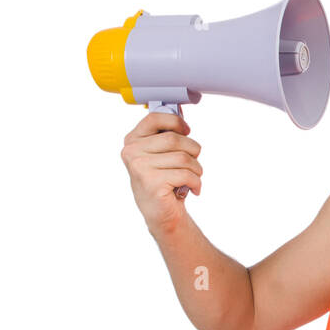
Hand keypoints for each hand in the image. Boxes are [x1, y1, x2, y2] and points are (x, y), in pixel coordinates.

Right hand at [120, 111, 203, 235]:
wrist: (161, 213)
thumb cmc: (163, 182)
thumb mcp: (161, 155)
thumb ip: (167, 136)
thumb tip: (180, 115)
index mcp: (133, 140)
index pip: (155, 118)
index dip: (176, 122)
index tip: (187, 131)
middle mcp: (132, 152)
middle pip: (174, 139)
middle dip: (193, 150)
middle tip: (194, 163)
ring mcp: (140, 167)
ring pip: (183, 157)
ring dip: (197, 169)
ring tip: (194, 177)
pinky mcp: (152, 182)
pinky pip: (186, 174)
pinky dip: (196, 182)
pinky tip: (193, 189)